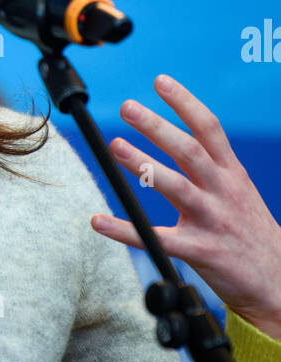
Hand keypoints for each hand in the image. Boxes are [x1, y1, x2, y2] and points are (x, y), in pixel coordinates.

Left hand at [89, 74, 280, 340]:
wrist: (277, 280)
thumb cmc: (249, 233)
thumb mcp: (239, 191)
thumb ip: (212, 167)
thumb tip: (180, 138)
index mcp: (232, 173)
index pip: (209, 128)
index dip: (184, 102)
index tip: (160, 81)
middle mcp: (223, 191)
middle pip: (188, 150)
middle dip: (157, 126)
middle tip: (127, 106)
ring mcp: (212, 220)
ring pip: (174, 186)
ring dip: (142, 164)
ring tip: (115, 146)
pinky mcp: (200, 251)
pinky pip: (156, 238)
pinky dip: (124, 229)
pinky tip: (99, 221)